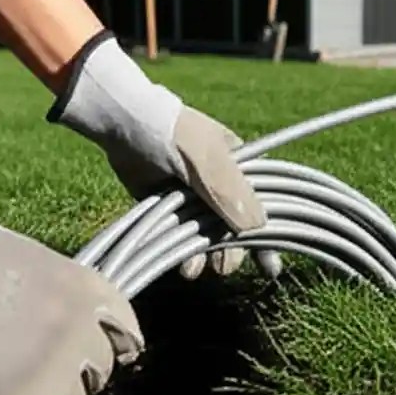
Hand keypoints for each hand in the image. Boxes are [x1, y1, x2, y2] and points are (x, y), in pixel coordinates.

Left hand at [47, 31, 280, 279]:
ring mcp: (195, 198)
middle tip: (222, 269)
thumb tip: (258, 226)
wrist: (124, 124)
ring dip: (206, 257)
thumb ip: (230, 192)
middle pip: (236, 228)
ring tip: (194, 270)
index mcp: (240, 168)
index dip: (269, 236)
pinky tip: (184, 266)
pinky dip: (184, 254)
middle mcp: (221, 185)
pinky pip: (182, 236)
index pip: (263, 206)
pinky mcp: (170, 208)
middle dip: (231, 252)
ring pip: (209, 237)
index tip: (271, 267)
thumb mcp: (207, 160)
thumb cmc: (174, 134)